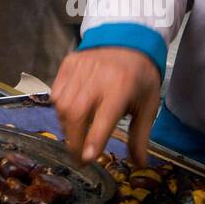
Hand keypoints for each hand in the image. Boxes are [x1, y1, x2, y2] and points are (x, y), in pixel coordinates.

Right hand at [53, 47, 160, 165]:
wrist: (129, 38)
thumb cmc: (140, 77)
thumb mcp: (148, 106)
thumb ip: (140, 136)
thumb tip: (140, 165)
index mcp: (122, 86)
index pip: (105, 116)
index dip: (94, 138)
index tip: (87, 158)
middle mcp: (98, 76)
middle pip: (76, 113)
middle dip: (74, 140)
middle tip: (80, 157)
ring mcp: (80, 68)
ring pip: (62, 105)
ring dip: (66, 126)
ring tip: (77, 135)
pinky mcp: (68, 63)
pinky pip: (56, 92)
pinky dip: (60, 108)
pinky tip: (72, 114)